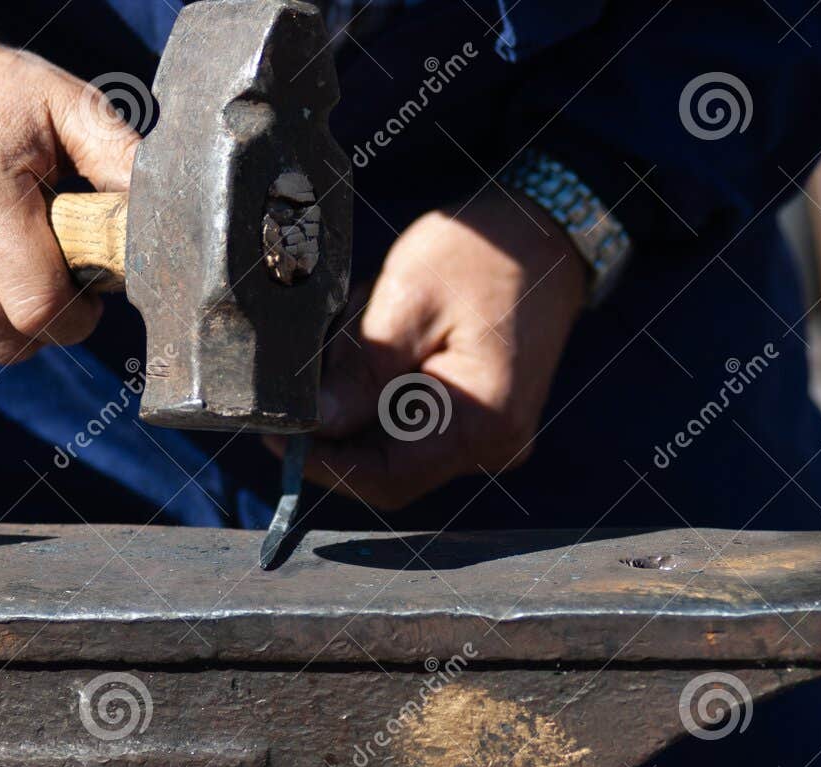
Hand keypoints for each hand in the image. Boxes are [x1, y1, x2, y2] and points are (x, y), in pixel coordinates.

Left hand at [277, 189, 587, 509]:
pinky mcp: (480, 423)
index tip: (278, 435)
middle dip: (339, 430)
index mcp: (482, 423)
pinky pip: (415, 429)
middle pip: (388, 469)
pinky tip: (379, 352)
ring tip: (353, 343)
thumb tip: (313, 426)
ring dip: (359, 410)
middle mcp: (494, 446)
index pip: (386, 480)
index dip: (325, 465)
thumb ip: (360, 373)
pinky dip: (382, 400)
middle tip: (309, 375)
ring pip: (396, 449)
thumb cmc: (482, 252)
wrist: (542, 232)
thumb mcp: (408, 301)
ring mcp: (491, 439)